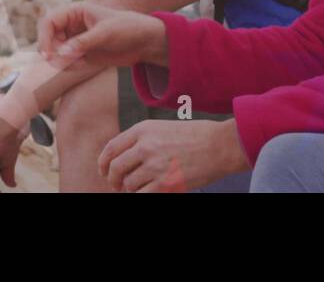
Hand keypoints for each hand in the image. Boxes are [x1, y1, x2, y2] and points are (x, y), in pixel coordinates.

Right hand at [38, 2, 167, 68]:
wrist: (144, 42)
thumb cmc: (127, 28)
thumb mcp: (106, 33)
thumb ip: (83, 43)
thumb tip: (60, 54)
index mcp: (74, 12)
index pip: (48, 22)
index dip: (44, 37)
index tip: (47, 54)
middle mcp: (71, 25)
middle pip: (47, 38)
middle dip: (50, 51)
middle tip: (60, 63)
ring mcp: (74, 40)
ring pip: (54, 52)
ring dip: (59, 61)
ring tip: (79, 62)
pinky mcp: (80, 54)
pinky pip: (66, 62)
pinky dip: (69, 66)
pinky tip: (86, 64)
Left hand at [97, 119, 249, 192]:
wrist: (220, 145)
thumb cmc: (196, 136)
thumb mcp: (163, 128)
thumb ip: (141, 140)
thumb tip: (122, 159)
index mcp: (143, 129)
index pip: (111, 148)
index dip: (103, 163)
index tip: (104, 172)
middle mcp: (145, 146)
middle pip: (115, 168)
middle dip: (113, 181)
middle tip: (117, 187)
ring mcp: (154, 165)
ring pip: (127, 185)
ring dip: (129, 190)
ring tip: (138, 189)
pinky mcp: (164, 183)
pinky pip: (141, 195)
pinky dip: (141, 196)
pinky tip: (148, 193)